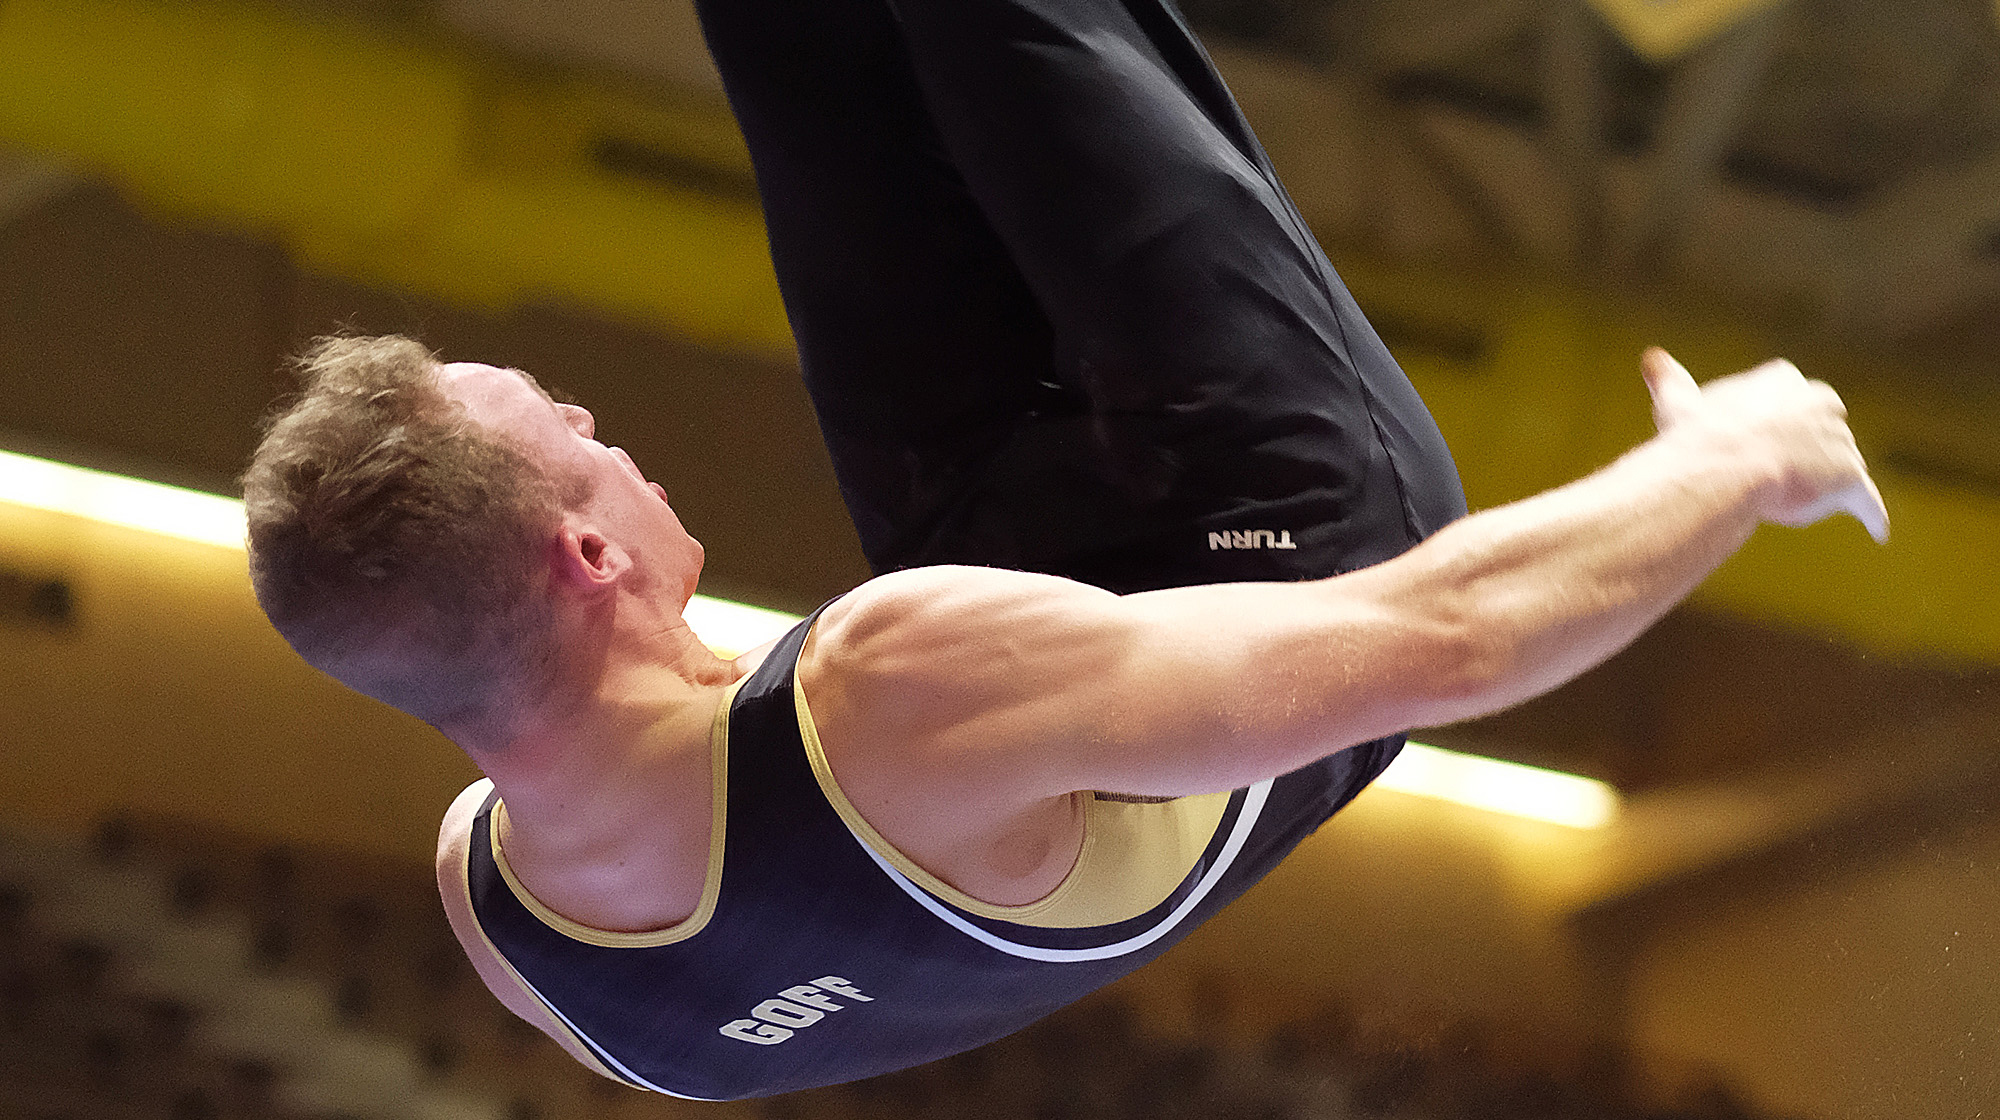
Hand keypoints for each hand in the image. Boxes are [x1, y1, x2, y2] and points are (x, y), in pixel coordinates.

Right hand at [1640, 348, 1889, 542]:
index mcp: (1783, 379)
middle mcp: (1822, 403)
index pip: (1789, 398)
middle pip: (1822, 429)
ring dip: (1824, 483)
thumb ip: (1670, 379)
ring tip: (1796, 503)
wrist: (1724, 467)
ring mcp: (1840, 440)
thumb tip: (1651, 358)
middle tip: (1781, 471)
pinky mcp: (1851, 478)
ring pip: (1837, 466)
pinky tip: (1878, 532)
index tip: (1756, 440)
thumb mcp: (1678, 401)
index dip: (1773, 424)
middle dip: (1809, 448)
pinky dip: (1871, 515)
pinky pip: (1865, 501)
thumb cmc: (1697, 435)